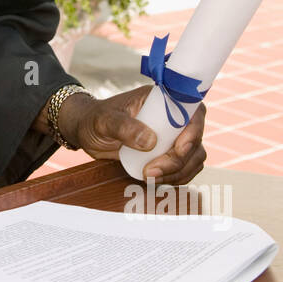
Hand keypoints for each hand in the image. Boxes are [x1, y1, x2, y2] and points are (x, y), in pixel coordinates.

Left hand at [58, 86, 206, 185]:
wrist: (87, 132)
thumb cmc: (95, 120)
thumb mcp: (104, 121)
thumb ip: (123, 127)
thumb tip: (150, 141)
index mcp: (160, 100)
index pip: (192, 111)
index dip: (194, 130)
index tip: (179, 149)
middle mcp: (171, 117)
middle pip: (195, 139)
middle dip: (178, 160)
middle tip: (152, 171)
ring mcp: (172, 136)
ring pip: (194, 156)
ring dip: (178, 172)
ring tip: (149, 177)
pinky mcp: (168, 153)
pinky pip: (186, 168)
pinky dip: (177, 178)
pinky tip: (157, 181)